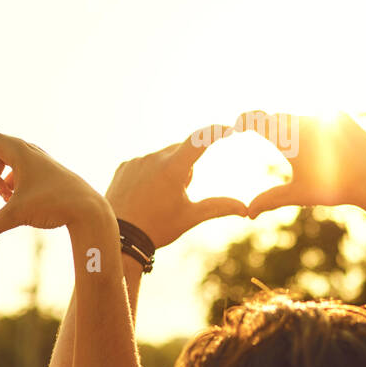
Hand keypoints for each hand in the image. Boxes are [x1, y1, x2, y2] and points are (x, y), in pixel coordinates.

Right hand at [0, 125, 106, 253]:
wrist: (89, 209)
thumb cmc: (56, 204)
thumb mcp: (16, 214)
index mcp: (16, 148)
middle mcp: (24, 149)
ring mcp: (34, 159)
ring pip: (0, 158)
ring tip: (3, 196)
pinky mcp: (41, 172)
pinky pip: (14, 168)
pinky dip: (7, 181)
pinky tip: (14, 199)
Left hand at [104, 124, 246, 248]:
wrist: (120, 239)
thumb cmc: (158, 228)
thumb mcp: (191, 217)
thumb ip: (219, 207)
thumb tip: (246, 209)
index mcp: (172, 169)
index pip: (199, 140)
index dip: (215, 132)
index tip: (228, 128)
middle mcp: (153, 158)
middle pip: (181, 151)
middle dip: (187, 167)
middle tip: (180, 193)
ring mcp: (137, 161)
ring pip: (163, 157)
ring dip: (168, 170)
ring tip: (158, 198)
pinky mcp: (124, 166)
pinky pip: (145, 162)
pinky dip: (151, 173)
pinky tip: (144, 195)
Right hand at [234, 110, 365, 217]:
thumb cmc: (334, 189)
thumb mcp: (298, 195)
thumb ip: (270, 200)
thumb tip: (247, 213)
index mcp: (290, 139)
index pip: (257, 120)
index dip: (243, 120)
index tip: (234, 126)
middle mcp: (305, 121)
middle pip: (275, 118)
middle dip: (265, 125)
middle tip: (249, 128)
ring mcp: (323, 115)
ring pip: (296, 116)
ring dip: (288, 126)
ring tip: (284, 138)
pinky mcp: (339, 114)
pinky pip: (317, 116)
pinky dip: (310, 125)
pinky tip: (314, 140)